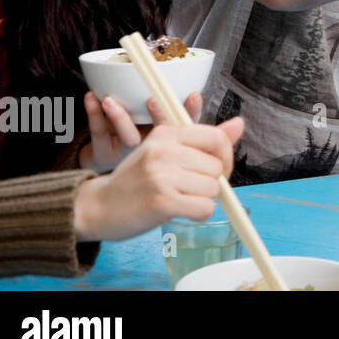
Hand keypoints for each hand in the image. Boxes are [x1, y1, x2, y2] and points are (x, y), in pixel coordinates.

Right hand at [72, 118, 243, 242]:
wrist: (99, 206)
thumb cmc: (137, 178)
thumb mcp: (166, 149)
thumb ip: (204, 138)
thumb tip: (240, 124)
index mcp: (167, 133)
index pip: (217, 138)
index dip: (225, 156)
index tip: (215, 168)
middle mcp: (164, 150)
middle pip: (217, 167)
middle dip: (211, 183)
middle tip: (189, 189)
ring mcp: (162, 176)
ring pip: (213, 189)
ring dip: (203, 199)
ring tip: (180, 199)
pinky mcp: (161, 201)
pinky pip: (204, 209)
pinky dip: (198, 214)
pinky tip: (180, 211)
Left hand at [79, 91, 204, 172]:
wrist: (103, 188)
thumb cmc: (136, 150)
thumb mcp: (162, 131)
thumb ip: (182, 114)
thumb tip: (197, 95)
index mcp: (167, 146)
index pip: (185, 127)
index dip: (191, 112)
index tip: (192, 96)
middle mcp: (150, 153)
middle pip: (162, 134)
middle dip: (160, 116)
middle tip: (153, 100)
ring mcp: (127, 154)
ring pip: (129, 137)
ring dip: (119, 117)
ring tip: (109, 101)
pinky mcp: (103, 154)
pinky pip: (99, 135)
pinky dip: (94, 115)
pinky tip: (91, 97)